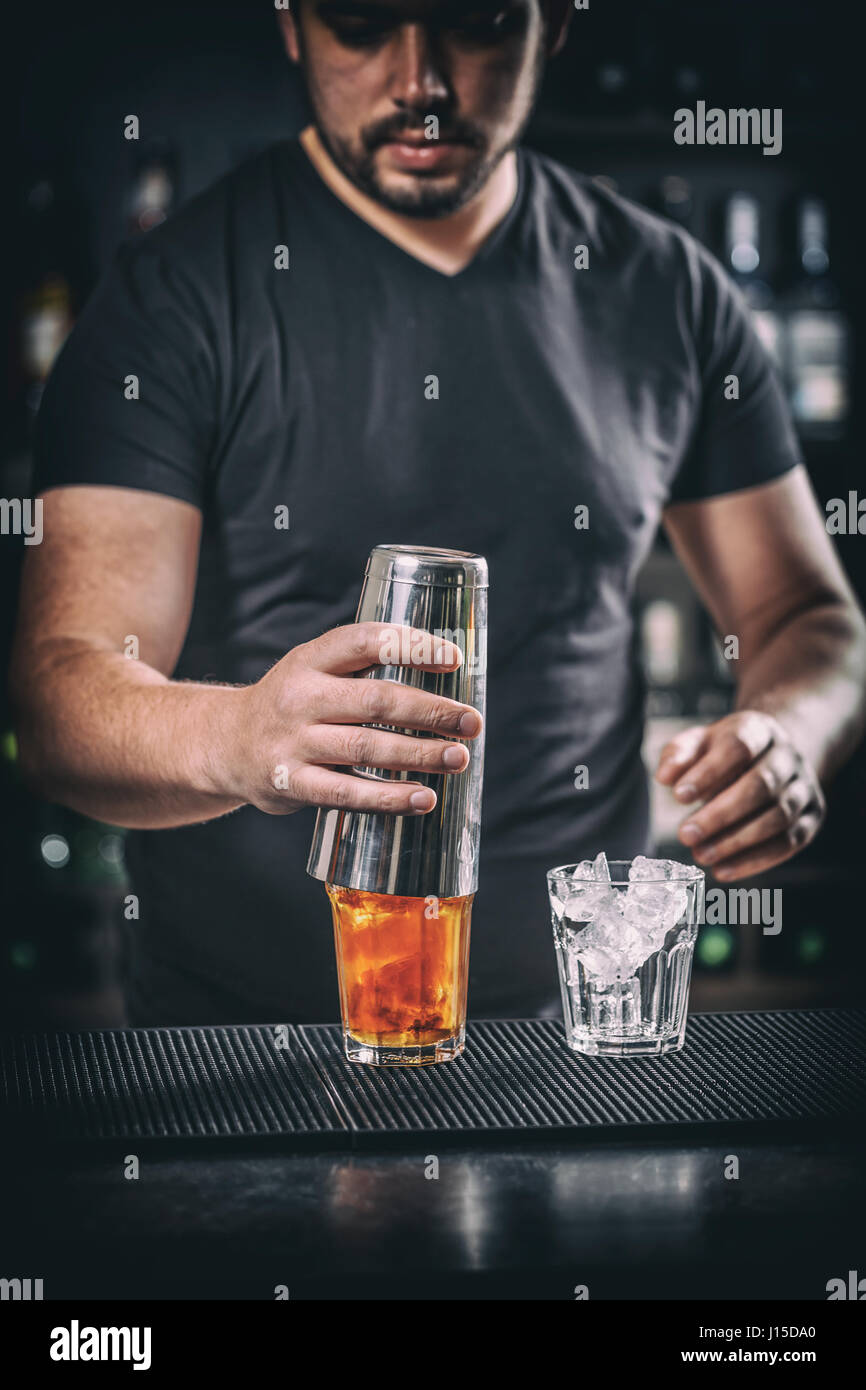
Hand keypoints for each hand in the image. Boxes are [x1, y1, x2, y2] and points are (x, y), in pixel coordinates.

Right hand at [226, 622, 481, 816]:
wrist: (224, 744)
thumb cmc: (292, 705)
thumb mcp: (315, 671)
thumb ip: (365, 671)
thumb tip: (445, 686)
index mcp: (311, 659)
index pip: (366, 641)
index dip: (413, 646)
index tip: (454, 658)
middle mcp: (300, 696)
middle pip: (375, 700)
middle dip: (430, 711)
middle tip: (472, 722)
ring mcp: (293, 742)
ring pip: (366, 748)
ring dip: (419, 754)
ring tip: (458, 758)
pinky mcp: (290, 783)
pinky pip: (346, 793)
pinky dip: (389, 798)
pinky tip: (423, 798)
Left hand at [654, 710, 825, 879]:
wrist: (771, 756)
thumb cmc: (724, 754)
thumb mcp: (699, 744)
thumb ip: (679, 755)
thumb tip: (665, 777)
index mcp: (759, 730)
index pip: (738, 747)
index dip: (709, 772)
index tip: (678, 796)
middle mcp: (787, 756)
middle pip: (761, 784)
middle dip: (721, 814)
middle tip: (686, 835)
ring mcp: (804, 786)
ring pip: (779, 817)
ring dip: (737, 842)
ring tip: (700, 856)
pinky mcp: (812, 816)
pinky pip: (789, 843)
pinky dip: (755, 861)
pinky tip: (723, 870)